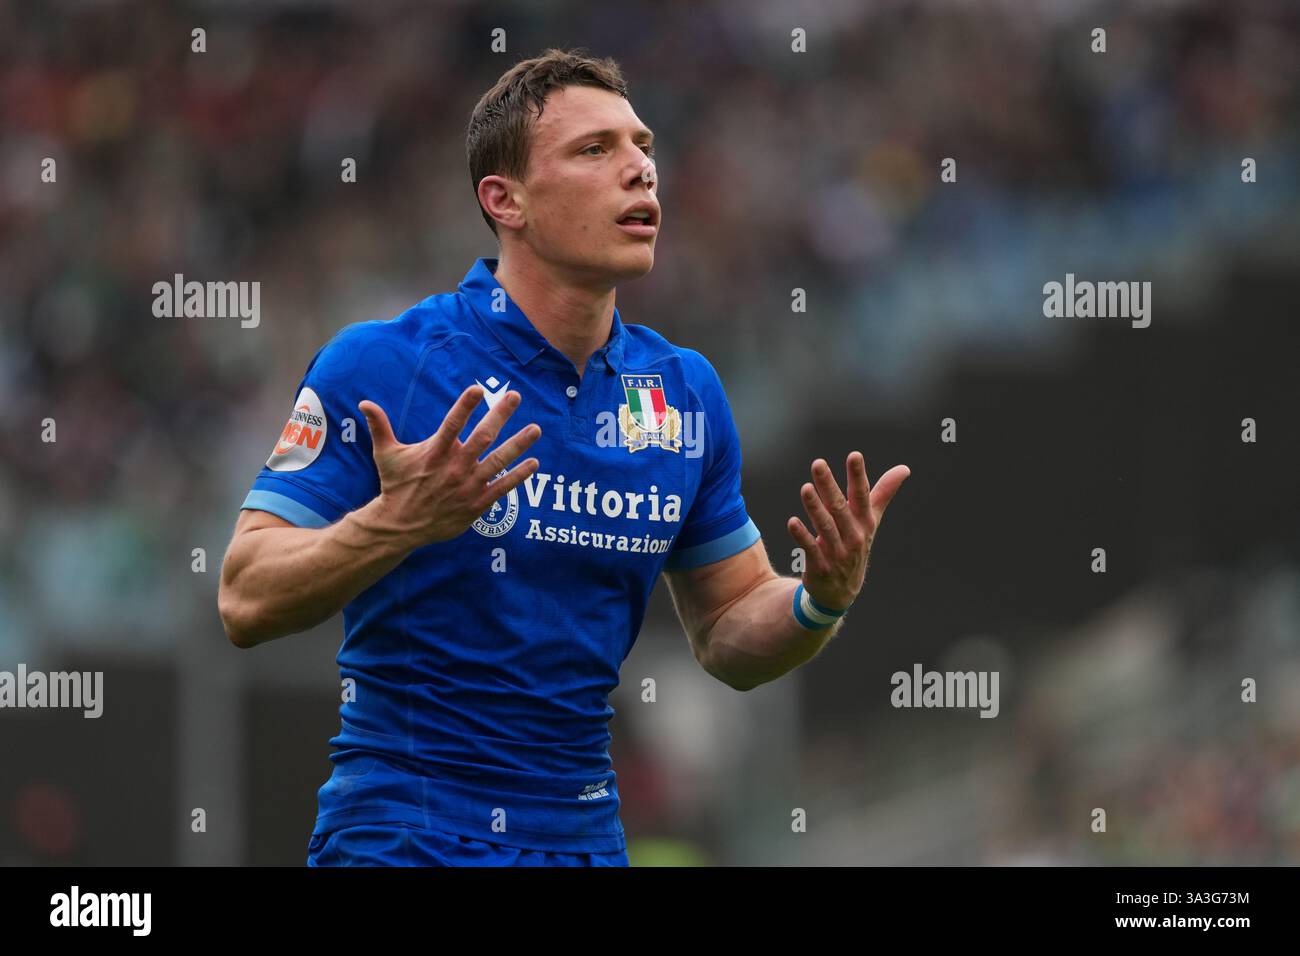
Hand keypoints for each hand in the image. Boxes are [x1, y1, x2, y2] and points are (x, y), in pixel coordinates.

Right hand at [358, 384, 540, 547]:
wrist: (401, 525)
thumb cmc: (396, 485)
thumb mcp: (386, 455)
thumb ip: (379, 427)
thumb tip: (364, 402)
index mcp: (434, 452)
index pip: (451, 424)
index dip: (464, 406)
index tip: (477, 389)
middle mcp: (454, 467)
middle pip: (482, 437)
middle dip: (500, 415)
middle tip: (515, 396)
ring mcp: (468, 485)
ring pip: (498, 461)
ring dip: (519, 444)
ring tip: (536, 428)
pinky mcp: (477, 503)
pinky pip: (502, 487)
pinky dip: (519, 475)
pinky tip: (534, 462)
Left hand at [787, 452, 909, 610]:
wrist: (842, 591)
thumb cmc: (855, 545)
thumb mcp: (871, 521)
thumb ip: (883, 493)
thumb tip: (904, 468)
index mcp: (865, 522)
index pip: (862, 495)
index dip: (858, 476)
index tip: (854, 455)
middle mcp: (853, 536)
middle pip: (839, 507)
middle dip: (829, 486)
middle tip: (817, 464)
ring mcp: (837, 552)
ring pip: (825, 527)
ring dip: (815, 508)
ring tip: (805, 488)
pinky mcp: (820, 566)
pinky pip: (811, 549)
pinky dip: (802, 536)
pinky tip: (792, 522)